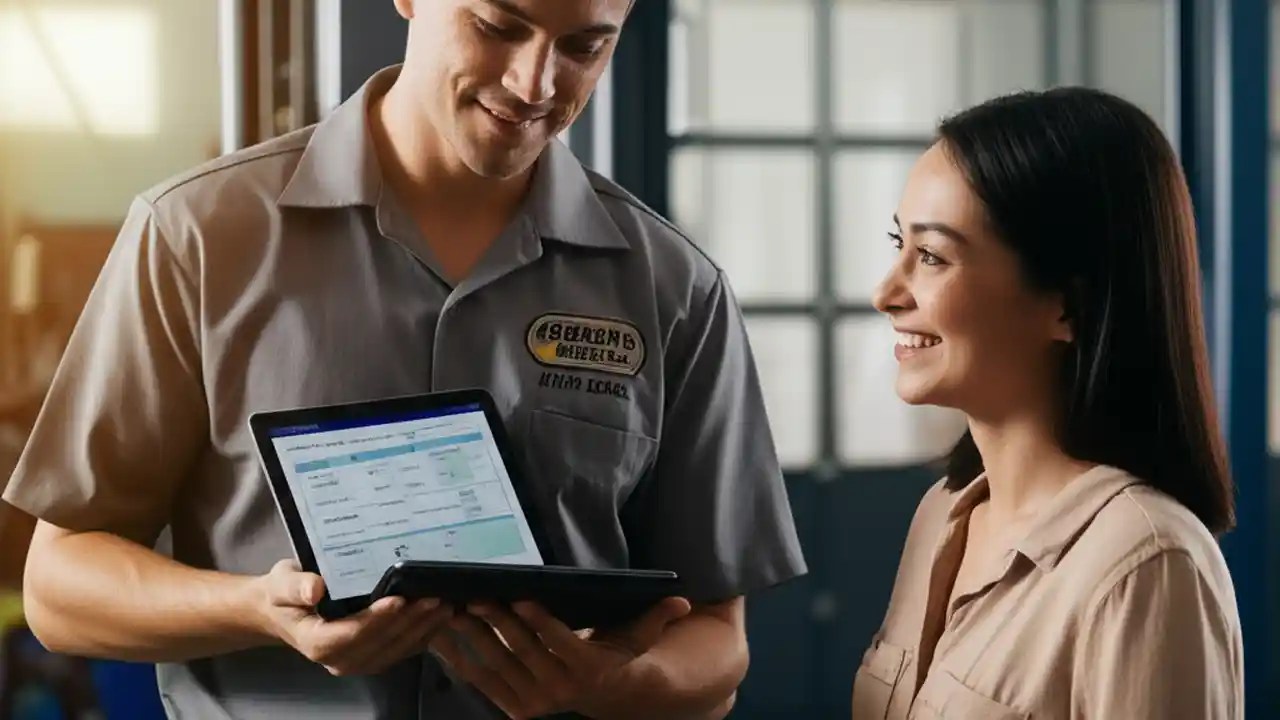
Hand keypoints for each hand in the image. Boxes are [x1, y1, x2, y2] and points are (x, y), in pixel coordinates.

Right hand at [251, 559, 453, 675]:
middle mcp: (339, 660)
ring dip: (421, 629)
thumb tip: (314, 589)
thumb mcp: (281, 583)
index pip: (352, 632)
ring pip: (395, 649)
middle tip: (434, 596)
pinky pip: (401, 650)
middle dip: (409, 621)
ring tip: (443, 605)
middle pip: (380, 642)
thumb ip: (296, 586)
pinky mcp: (372, 658)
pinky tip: (439, 618)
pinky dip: (422, 636)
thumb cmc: (282, 594)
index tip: (399, 599)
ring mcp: (357, 662)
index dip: (377, 618)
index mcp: (317, 642)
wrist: (282, 611)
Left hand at [431, 597, 691, 718]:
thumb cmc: (619, 655)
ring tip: (451, 612)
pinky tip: (441, 638)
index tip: (520, 598)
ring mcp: (534, 701)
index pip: (561, 643)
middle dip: (496, 624)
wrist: (605, 697)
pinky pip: (481, 682)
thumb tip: (682, 600)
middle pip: (522, 652)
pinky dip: (459, 661)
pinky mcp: (515, 707)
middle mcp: (560, 690)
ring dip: (471, 640)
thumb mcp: (638, 637)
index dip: (540, 621)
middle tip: (476, 597)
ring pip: (496, 666)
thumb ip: (656, 617)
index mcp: (588, 669)